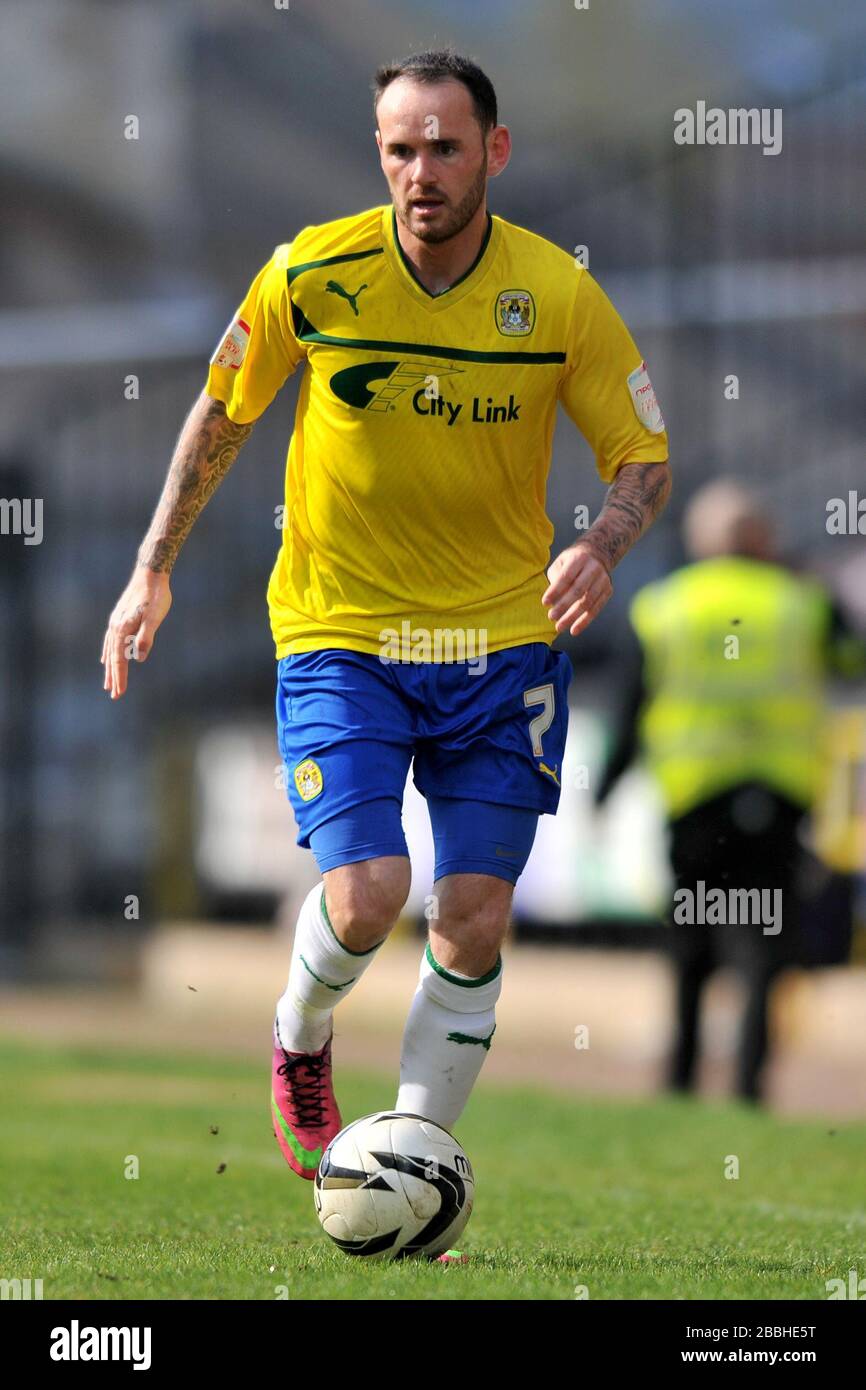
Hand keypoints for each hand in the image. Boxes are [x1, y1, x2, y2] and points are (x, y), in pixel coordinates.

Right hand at [101, 568, 171, 698]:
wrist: (151, 572)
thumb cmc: (156, 595)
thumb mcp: (155, 617)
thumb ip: (146, 637)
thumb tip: (139, 658)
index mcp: (123, 629)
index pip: (120, 659)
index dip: (120, 677)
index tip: (119, 693)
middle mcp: (115, 627)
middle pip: (113, 658)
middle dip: (114, 677)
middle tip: (113, 695)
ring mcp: (116, 622)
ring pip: (110, 650)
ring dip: (110, 668)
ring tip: (108, 683)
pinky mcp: (119, 618)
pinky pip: (110, 641)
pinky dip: (107, 653)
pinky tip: (106, 658)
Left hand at [542, 541, 611, 636]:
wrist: (598, 554)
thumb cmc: (573, 561)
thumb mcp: (561, 562)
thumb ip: (556, 578)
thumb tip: (553, 600)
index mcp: (579, 558)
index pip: (566, 577)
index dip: (555, 591)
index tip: (545, 603)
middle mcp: (594, 568)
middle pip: (578, 590)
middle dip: (564, 606)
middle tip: (551, 617)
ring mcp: (603, 580)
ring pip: (588, 602)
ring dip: (573, 617)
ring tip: (560, 627)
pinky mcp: (608, 590)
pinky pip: (596, 609)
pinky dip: (585, 621)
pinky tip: (574, 630)